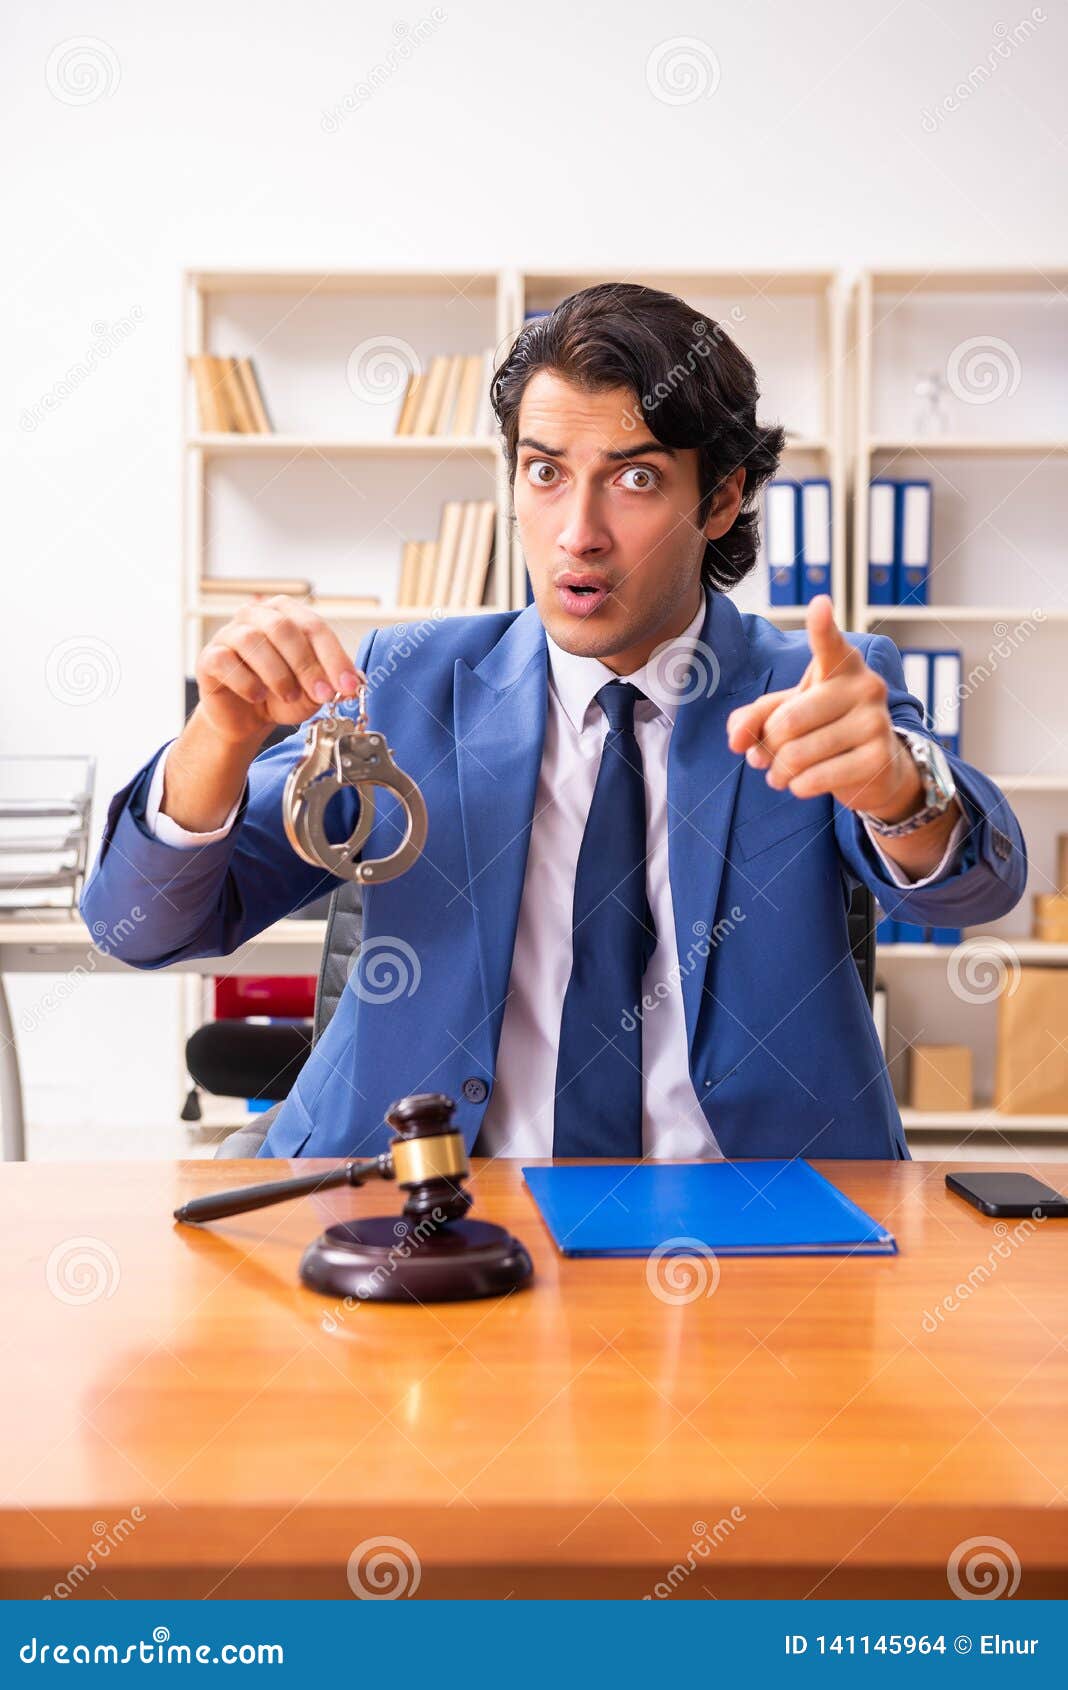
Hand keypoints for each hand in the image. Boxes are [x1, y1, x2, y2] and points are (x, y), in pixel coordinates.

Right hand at [196, 595, 364, 745]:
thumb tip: (354, 681)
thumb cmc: (281, 695)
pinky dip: (247, 682)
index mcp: (286, 614)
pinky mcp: (209, 657)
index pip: (314, 626)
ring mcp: (229, 633)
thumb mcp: (314, 690)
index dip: (334, 657)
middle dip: (307, 665)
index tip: (348, 685)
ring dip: (277, 675)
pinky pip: (226, 661)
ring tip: (288, 696)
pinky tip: (257, 696)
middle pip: (283, 628)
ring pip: (253, 641)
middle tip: (321, 694)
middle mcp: (256, 615)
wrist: (246, 718)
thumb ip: (332, 682)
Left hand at [725, 595, 922, 821]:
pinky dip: (797, 786)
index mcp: (841, 666)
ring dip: (777, 771)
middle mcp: (865, 686)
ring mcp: (876, 722)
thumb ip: (753, 718)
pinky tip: (799, 784)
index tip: (819, 604)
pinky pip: (816, 778)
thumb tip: (736, 738)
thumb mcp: (787, 714)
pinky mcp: (879, 759)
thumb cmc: (823, 729)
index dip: (822, 626)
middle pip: (789, 721)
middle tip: (763, 757)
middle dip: (767, 745)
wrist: (875, 768)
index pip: (829, 644)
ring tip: (779, 774)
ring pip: (798, 754)